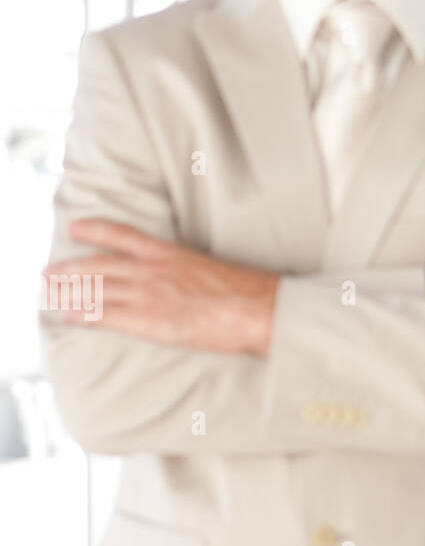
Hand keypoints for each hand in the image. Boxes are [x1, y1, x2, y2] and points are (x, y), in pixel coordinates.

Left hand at [41, 219, 278, 354]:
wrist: (255, 308)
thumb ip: (183, 267)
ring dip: (67, 292)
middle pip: (98, 265)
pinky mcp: (148, 319)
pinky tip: (68, 316)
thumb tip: (176, 275)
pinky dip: (82, 315)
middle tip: (48, 273)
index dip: (94, 229)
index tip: (74, 227)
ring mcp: (148, 294)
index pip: (121, 235)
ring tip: (48, 294)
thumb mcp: (208, 266)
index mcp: (168, 252)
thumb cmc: (241, 289)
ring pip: (95, 289)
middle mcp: (152, 269)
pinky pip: (105, 316)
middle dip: (69, 268)